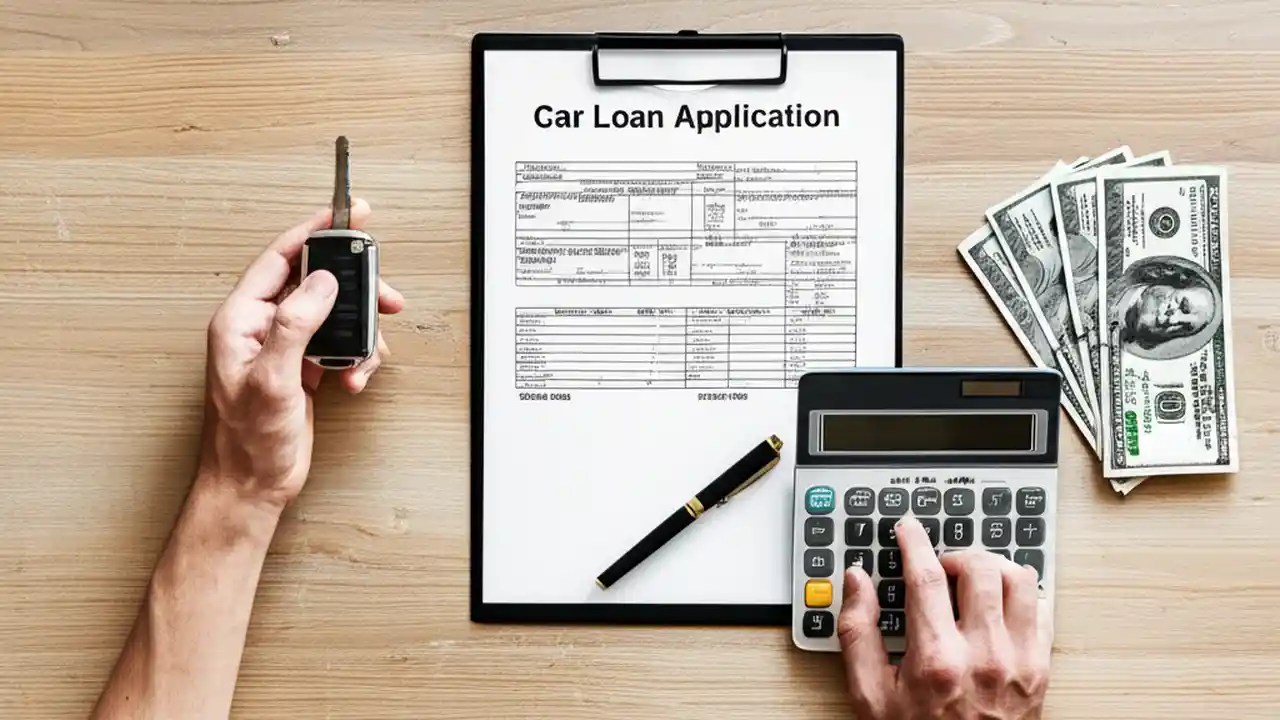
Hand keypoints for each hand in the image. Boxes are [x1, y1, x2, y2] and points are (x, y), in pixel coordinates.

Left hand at [197, 200, 404, 508]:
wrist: (252, 486)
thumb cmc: (247, 443)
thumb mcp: (271, 379)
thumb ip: (296, 325)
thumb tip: (322, 283)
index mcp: (241, 321)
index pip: (279, 259)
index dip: (312, 233)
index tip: (343, 216)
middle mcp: (261, 328)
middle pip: (315, 284)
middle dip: (353, 289)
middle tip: (384, 294)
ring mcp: (283, 348)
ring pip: (333, 315)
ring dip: (359, 331)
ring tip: (370, 349)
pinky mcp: (302, 368)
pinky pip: (338, 345)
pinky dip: (355, 359)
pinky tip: (353, 379)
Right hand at [837, 516, 1051, 718]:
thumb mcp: (869, 696)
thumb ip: (857, 633)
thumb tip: (856, 582)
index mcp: (937, 659)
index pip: (926, 576)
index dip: (914, 542)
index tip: (908, 529)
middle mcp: (985, 655)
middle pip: (978, 568)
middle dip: (953, 553)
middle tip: (937, 562)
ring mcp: (1020, 661)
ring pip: (1019, 580)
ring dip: (993, 567)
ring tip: (971, 576)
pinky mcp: (1041, 669)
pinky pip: (1043, 608)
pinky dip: (1023, 593)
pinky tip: (1000, 600)